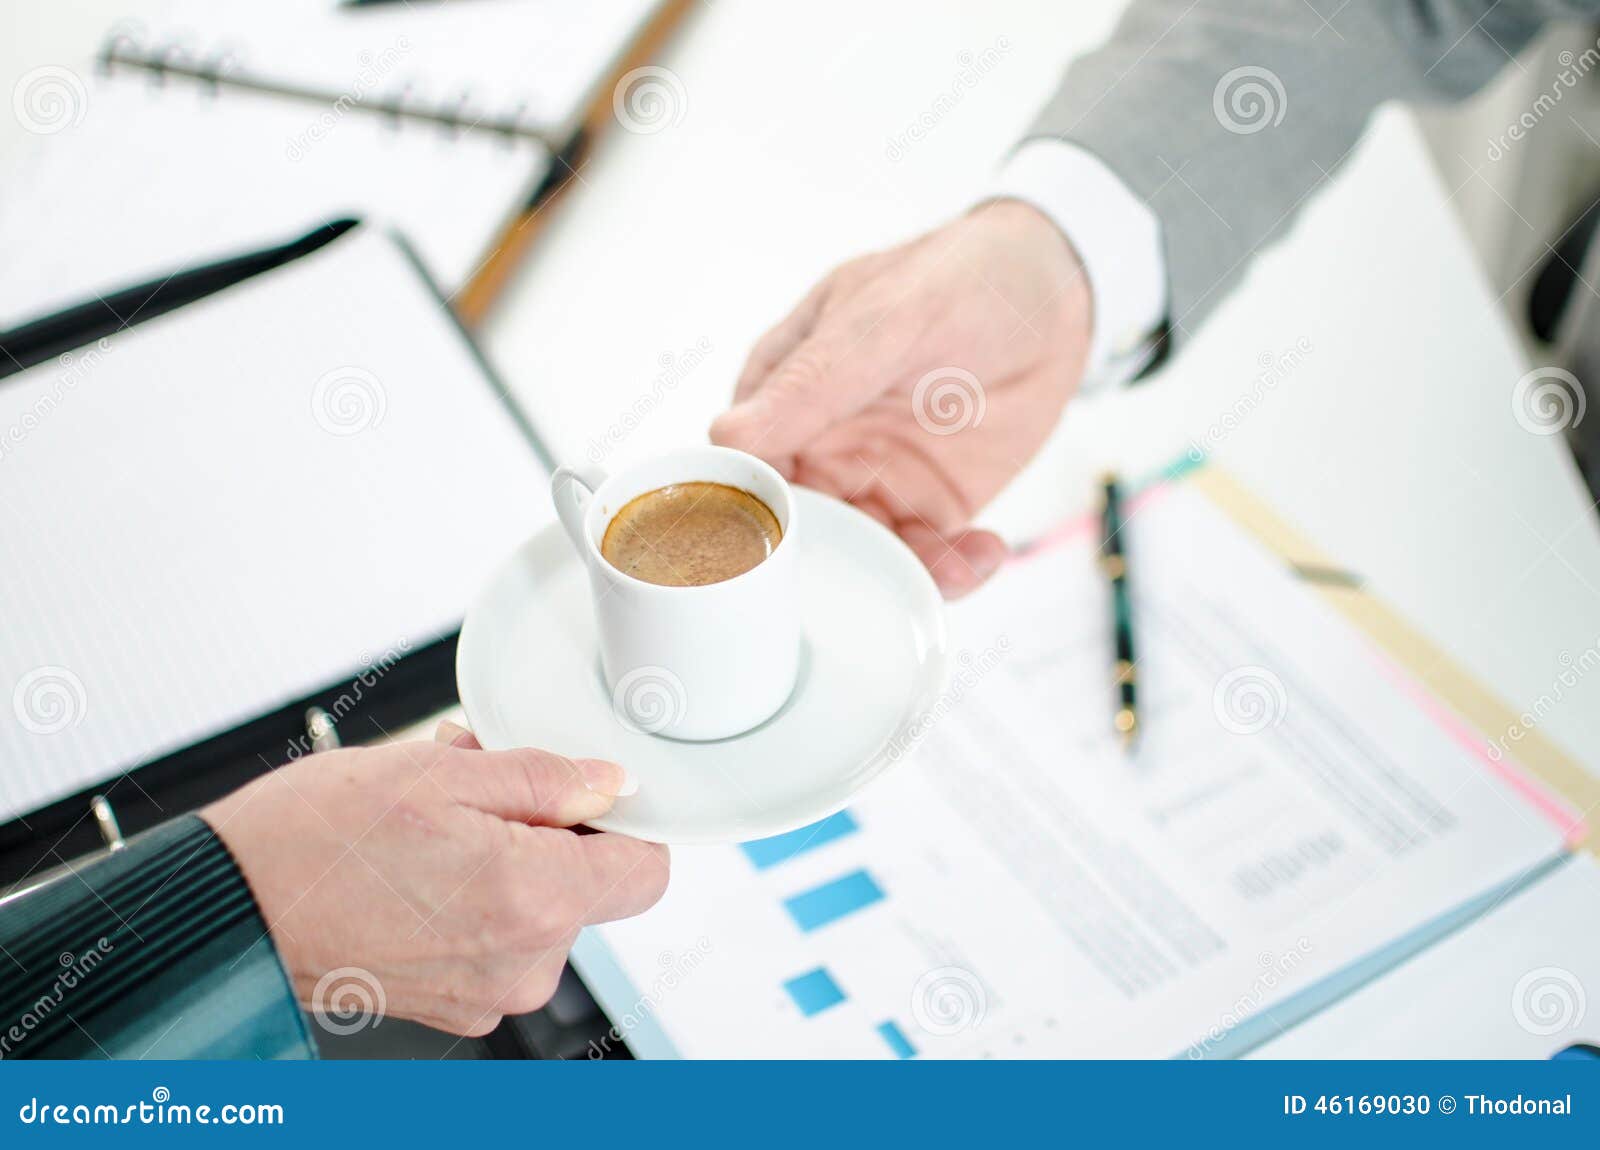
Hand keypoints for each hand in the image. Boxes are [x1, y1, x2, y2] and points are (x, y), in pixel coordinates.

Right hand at [201, 721, 667, 1036]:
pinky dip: (476, 897)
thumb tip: (612, 784)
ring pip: (541, 908)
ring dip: (507, 858)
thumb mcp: (441, 773)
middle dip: (549, 830)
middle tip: (477, 794)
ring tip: (434, 828)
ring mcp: (490, 992)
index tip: (587, 794)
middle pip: (589, 886)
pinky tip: (421, 867)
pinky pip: (500, 938)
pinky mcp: (457, 1004)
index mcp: (535, 901)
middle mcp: (524, 963)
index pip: (646, 870)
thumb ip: (547, 779)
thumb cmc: (316, 839)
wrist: (230, 910)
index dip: (624, 821)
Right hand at [711, 200, 1091, 595]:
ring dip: (898, 577)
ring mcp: (874, 478)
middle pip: (798, 533)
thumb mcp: (885, 319)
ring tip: (949, 570)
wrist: (1058, 291)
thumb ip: (813, 380)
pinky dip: (951, 571)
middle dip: (829, 572)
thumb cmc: (960, 277)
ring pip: (861, 558)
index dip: (753, 520)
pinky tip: (983, 552)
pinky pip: (925, 557)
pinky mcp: (930, 505)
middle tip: (869, 586)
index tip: (783, 558)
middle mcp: (820, 444)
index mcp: (784, 390)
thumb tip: (729, 434)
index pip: (743, 470)